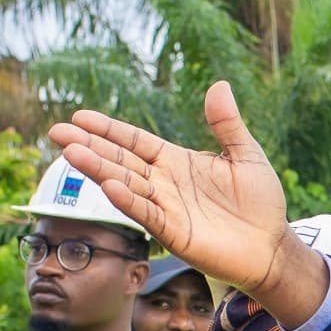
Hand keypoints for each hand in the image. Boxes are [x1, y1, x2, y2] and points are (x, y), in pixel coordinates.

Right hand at [49, 83, 312, 308]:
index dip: (109, 130)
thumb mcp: (246, 155)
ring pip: (126, 184)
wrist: (272, 245)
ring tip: (72, 153)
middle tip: (57, 132)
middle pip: (120, 160)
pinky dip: (128, 201)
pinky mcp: (174, 233)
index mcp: (176, 161)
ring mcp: (166, 208)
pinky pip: (147, 214)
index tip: (79, 117)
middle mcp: (164, 183)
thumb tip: (220, 85)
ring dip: (99, 170)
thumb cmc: (260, 201)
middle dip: (90, 146)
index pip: (134, 141)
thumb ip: (227, 124)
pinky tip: (108, 186)